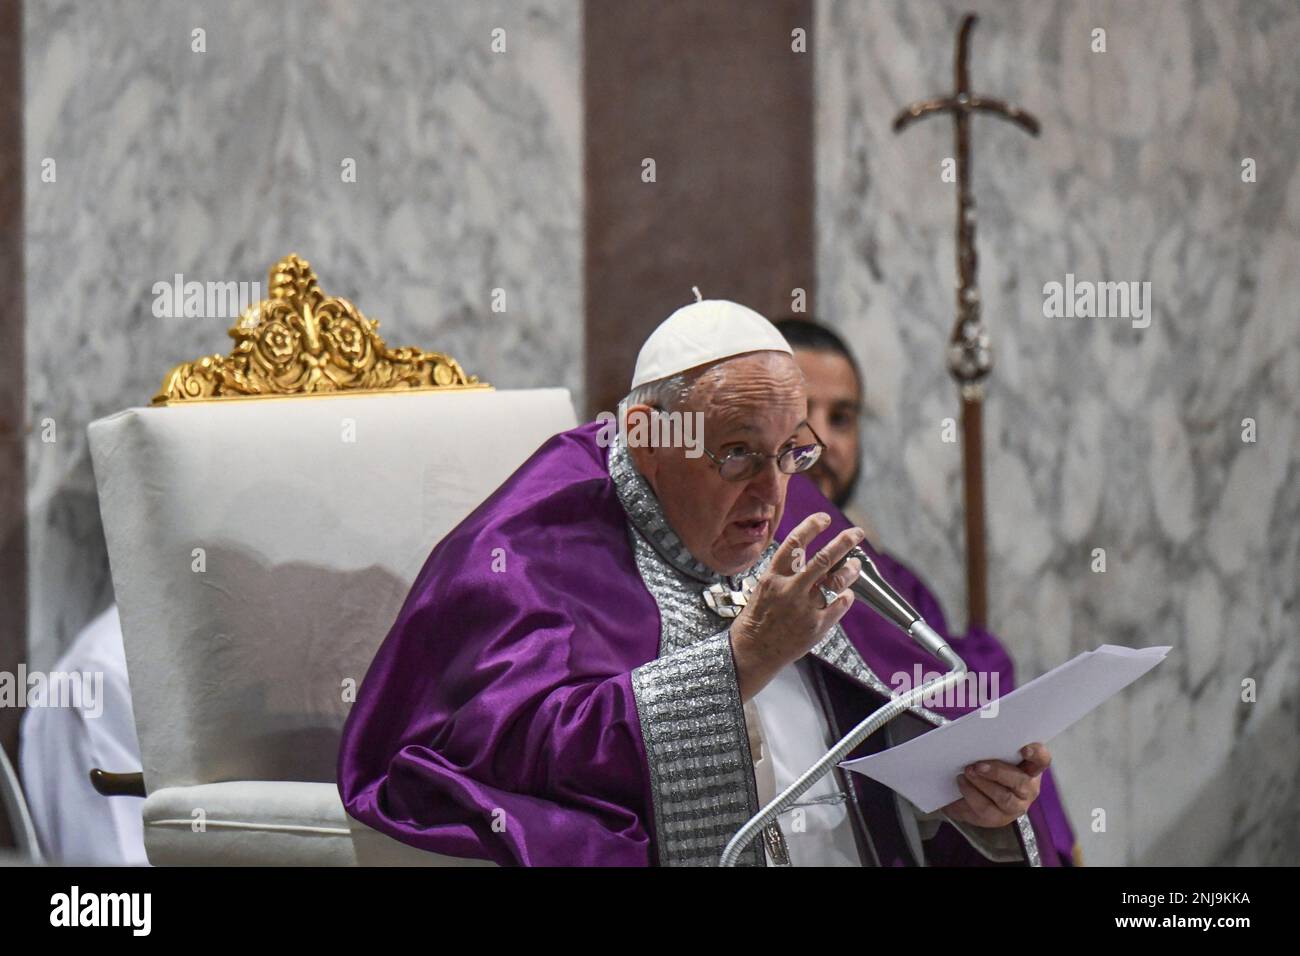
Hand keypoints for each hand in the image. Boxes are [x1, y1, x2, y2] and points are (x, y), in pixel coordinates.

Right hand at [730, 512, 864, 700]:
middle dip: (844, 542)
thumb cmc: (756, 618)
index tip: (824, 519)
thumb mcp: (763, 588)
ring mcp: (804, 609)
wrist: (752, 651)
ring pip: (836, 582)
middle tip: (856, 533)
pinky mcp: (816, 626)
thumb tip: (809, 557)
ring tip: (855, 564)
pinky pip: (839, 605)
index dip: (812, 526)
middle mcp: (790, 590)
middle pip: (823, 559)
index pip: (795, 543)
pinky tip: (847, 593)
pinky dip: (846, 596)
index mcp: (773, 577)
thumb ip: (785, 573)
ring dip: (850, 570)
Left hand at [941, 742, 1049, 827]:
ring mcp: (1015, 807)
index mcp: (1031, 769)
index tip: (1024, 749)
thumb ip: (994, 746)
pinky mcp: (998, 819)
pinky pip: (985, 809)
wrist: (972, 796)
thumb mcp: (993, 755)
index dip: (1036, 754)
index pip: (1042, 760)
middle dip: (997, 772)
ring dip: (981, 784)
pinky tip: (962, 784)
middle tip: (977, 766)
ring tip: (966, 773)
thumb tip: (979, 734)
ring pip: (1003, 798)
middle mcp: (1028, 789)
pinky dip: (971, 795)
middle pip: (1020, 781)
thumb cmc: (988, 769)